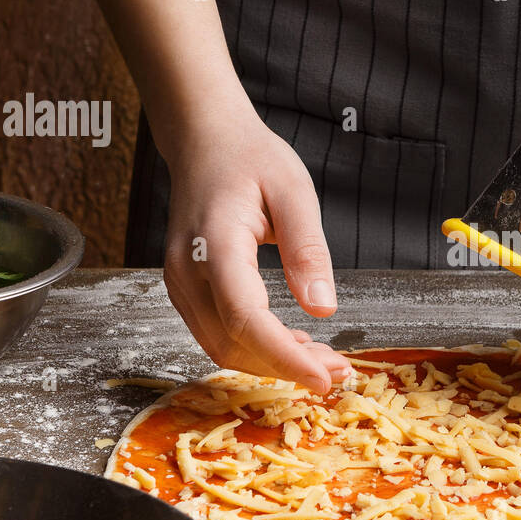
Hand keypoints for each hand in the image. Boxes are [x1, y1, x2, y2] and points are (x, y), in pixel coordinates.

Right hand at [162, 104, 351, 393]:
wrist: (204, 141)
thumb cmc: (250, 158)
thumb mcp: (294, 192)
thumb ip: (308, 250)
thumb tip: (323, 309)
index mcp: (215, 243)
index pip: (245, 318)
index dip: (284, 356)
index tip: (324, 378)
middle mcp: (188, 270)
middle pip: (233, 343)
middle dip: (287, 367)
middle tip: (339, 371)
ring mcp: (180, 283)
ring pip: (222, 347)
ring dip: (272, 364)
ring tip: (322, 360)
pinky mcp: (186, 290)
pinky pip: (217, 334)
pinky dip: (255, 349)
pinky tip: (292, 344)